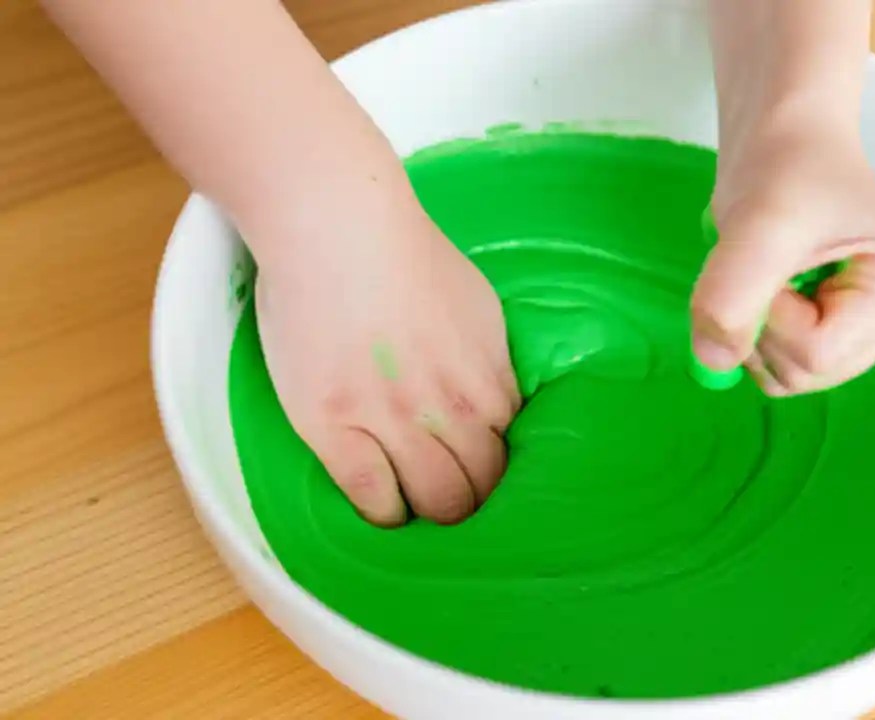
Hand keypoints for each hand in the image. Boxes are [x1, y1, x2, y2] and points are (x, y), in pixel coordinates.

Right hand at [252, 192, 519, 525]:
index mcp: (491, 378)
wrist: (340, 226)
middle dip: (468, 500)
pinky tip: (380, 501)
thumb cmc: (403, 255)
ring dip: (429, 510)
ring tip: (413, 501)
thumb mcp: (476, 309)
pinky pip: (373, 500)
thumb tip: (493, 400)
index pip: (513, 456)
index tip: (476, 474)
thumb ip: (488, 363)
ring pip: (436, 502)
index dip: (495, 473)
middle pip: (481, 489)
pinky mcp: (336, 427)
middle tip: (444, 495)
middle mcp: (454, 406)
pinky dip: (383, 512)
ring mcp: (396, 420)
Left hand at [692, 108, 874, 395]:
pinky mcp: (849, 335)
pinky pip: (786, 365)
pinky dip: (761, 332)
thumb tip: (712, 361)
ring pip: (791, 376)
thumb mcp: (758, 223)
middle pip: (808, 373)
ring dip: (758, 329)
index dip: (770, 317)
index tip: (765, 258)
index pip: (818, 354)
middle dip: (764, 325)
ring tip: (771, 268)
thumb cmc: (786, 165)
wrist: (785, 138)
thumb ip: (731, 294)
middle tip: (764, 261)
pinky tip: (775, 285)